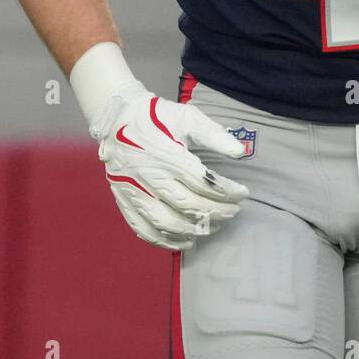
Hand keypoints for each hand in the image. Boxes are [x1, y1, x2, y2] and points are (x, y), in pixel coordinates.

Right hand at [92, 83, 249, 250]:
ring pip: (166, 222)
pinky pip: (143, 229)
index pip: (202, 181)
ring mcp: (133, 191)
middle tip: (233, 211)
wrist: (115, 119)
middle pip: (188, 204)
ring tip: (214, 226)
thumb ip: (214, 134)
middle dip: (216, 212)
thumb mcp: (187, 116)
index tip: (242, 194)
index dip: (226, 191)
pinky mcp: (123, 200)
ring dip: (194, 229)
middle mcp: (148, 175)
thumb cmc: (157, 117)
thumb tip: (240, 151)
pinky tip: (185, 241)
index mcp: (166, 154)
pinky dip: (165, 241)